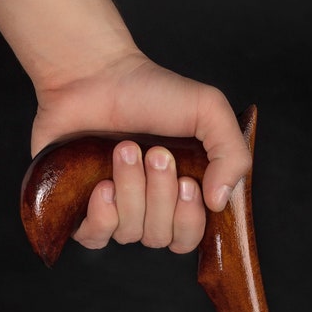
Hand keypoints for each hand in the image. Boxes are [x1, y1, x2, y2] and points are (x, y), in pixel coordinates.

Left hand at [31, 50, 250, 253]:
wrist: (95, 74)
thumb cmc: (151, 90)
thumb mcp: (210, 111)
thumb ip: (233, 155)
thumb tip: (220, 202)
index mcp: (181, 193)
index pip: (189, 237)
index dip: (189, 220)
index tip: (186, 182)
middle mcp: (148, 207)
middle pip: (160, 237)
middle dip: (159, 196)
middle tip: (155, 153)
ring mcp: (113, 209)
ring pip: (129, 233)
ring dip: (131, 191)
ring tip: (124, 149)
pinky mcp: (78, 207)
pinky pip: (94, 238)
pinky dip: (103, 217)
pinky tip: (104, 185)